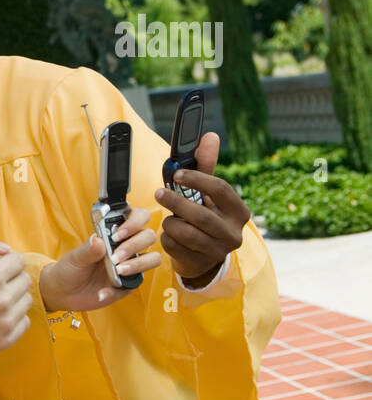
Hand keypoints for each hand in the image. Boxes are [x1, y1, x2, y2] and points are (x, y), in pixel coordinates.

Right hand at [0, 235, 31, 353]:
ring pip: (26, 300)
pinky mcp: (5, 339)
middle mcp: (1, 300)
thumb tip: (4, 248)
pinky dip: (13, 317)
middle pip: (24, 279)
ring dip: (14, 297)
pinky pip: (24, 322)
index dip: (7, 261)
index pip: (18, 261)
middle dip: (12, 278)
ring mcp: (5, 322)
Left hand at [40, 207, 161, 310]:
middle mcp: (126, 246)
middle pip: (149, 236)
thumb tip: (98, 240)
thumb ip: (88, 250)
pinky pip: (136, 284)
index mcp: (114, 233)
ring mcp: (131, 265)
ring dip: (138, 264)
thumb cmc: (70, 268)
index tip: (117, 234)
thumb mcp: (75, 258)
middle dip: (134, 244)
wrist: (64, 293)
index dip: (134, 221)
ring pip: (153, 258)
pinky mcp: (130, 284)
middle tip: (115, 256)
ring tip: (118, 271)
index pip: (137, 217)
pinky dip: (119, 288)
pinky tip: (102, 292)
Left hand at [153, 132, 250, 285]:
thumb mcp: (207, 193)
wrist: (204, 255)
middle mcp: (234, 233)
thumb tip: (210, 135)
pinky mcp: (199, 264)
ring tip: (169, 217)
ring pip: (184, 232)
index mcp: (239, 211)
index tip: (177, 174)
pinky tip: (171, 235)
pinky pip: (173, 246)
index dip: (197, 179)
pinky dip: (166, 237)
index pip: (220, 189)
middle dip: (176, 202)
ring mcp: (218, 252)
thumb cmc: (205, 214)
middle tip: (159, 192)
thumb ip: (206, 165)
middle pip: (200, 214)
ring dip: (170, 222)